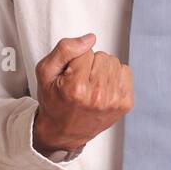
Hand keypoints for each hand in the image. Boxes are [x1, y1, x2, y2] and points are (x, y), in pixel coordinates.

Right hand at [32, 33, 132, 155]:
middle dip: (91, 64)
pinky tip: (103, 89)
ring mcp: (114, 101)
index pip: (85, 51)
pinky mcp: (125, 104)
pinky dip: (115, 77)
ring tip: (92, 85)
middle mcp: (98, 96)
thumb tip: (90, 38)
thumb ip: (64, 50)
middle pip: (102, 56)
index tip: (70, 76)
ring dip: (103, 70)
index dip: (76, 60)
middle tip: (80, 82)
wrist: (64, 131)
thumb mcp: (45, 73)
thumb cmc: (54, 102)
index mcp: (76, 88)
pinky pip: (126, 72)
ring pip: (114, 62)